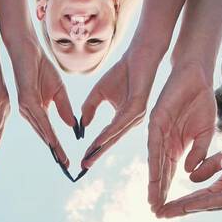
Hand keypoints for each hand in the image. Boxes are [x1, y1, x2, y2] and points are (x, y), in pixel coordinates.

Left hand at [9, 41, 77, 172]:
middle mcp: (30, 113)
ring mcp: (27, 107)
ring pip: (42, 130)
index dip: (59, 148)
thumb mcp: (59, 91)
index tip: (68, 163)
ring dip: (52, 145)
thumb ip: (64, 108)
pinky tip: (53, 139)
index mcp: (37, 112)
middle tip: (66, 167)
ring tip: (61, 159)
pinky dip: (47, 129)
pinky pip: (39, 117)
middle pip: (46, 137)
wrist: (27, 49)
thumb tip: (73, 126)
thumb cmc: (41, 67)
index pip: (50, 133)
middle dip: (56, 152)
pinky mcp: (26, 99)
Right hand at [77, 51, 156, 170]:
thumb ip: (89, 108)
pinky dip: (109, 133)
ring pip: (115, 135)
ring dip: (101, 148)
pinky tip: (99, 140)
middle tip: (83, 167)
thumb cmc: (122, 71)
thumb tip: (81, 125)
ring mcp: (136, 116)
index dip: (94, 149)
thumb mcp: (99, 92)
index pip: (106, 137)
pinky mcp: (138, 108)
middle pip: (110, 141)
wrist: (140, 54)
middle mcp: (131, 121)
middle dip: (96, 154)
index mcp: (124, 119)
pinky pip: (121, 124)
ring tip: (89, 158)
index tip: (82, 161)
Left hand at [146, 63, 214, 212]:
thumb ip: (198, 152)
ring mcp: (159, 132)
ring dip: (154, 180)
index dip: (168, 190)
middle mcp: (164, 142)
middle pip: (160, 171)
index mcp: (175, 147)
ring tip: (153, 199)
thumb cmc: (201, 102)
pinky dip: (156, 159)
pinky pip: (155, 143)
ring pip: (155, 161)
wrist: (196, 77)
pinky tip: (155, 174)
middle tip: (156, 211)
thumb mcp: (204, 133)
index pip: (169, 172)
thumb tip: (190, 173)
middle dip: (158, 191)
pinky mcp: (157, 121)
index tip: (166, 208)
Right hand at [157, 135, 221, 218]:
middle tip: (157, 214)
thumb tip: (191, 177)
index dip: (180, 201)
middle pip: (200, 205)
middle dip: (178, 210)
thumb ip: (212, 165)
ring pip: (209, 204)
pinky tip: (193, 203)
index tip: (161, 205)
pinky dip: (208, 201)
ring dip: (188, 208)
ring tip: (168, 211)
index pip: (198, 196)